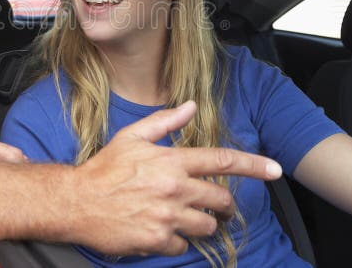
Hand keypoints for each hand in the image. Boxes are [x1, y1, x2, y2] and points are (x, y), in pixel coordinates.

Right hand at [69, 101, 281, 255]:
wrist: (76, 202)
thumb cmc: (104, 168)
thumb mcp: (132, 136)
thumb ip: (165, 121)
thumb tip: (191, 107)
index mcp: (171, 161)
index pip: (221, 161)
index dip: (253, 165)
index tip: (275, 170)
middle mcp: (174, 189)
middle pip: (220, 200)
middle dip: (223, 204)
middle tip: (216, 206)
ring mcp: (167, 217)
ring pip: (206, 225)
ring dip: (202, 222)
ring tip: (186, 217)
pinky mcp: (157, 240)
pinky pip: (183, 244)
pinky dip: (178, 239)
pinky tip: (162, 229)